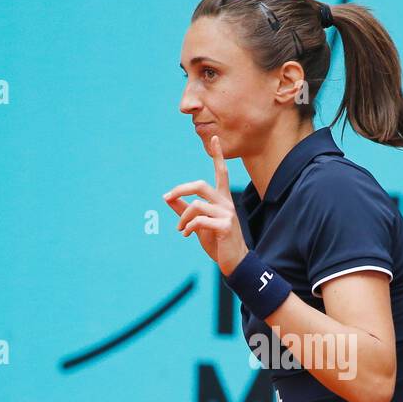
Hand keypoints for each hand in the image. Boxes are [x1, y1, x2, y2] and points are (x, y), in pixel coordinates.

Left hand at [163, 134, 249, 276]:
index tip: (214, 138)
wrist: (235, 263)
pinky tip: (186, 234)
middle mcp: (226, 203)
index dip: (217, 155)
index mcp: (222, 200)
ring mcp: (227, 214)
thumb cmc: (218, 243)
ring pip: (196, 205)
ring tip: (180, 230)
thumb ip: (184, 211)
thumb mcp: (198, 225)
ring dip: (183, 218)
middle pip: (200, 185)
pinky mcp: (225, 226)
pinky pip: (199, 220)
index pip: (220, 172)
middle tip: (167, 197)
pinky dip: (188, 227)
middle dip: (180, 190)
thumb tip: (167, 198)